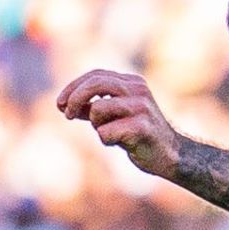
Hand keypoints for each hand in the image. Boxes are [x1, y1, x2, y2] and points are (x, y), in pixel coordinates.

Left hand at [57, 68, 185, 179]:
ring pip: (98, 109)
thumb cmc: (138, 135)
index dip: (73, 87)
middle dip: (74, 98)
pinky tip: (121, 144)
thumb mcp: (113, 117)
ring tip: (110, 133)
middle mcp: (138, 90)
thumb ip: (92, 108)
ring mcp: (141, 107)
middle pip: (95, 84)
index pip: (96, 75)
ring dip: (96, 125)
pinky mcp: (142, 127)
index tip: (59, 103)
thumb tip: (64, 105)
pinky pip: (105, 132)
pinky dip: (106, 140)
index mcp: (132, 82)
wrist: (169, 155)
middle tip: (66, 115)